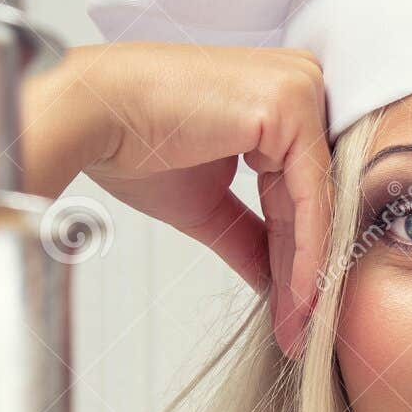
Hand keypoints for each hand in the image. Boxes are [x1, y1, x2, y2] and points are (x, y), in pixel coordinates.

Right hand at [22, 42, 330, 358]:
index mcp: (281, 99)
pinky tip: (300, 294)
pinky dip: (307, 250)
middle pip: (316, 196)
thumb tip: (274, 283)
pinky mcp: (292, 103)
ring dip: (311, 270)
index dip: (298, 256)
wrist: (91, 117)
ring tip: (301, 324)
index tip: (296, 309)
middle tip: (305, 328)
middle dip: (309, 269)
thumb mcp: (208, 204)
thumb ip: (251, 237)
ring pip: (320, 199)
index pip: (301, 191)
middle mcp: (299, 84)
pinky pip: (311, 194)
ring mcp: (300, 88)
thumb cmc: (135, 143)